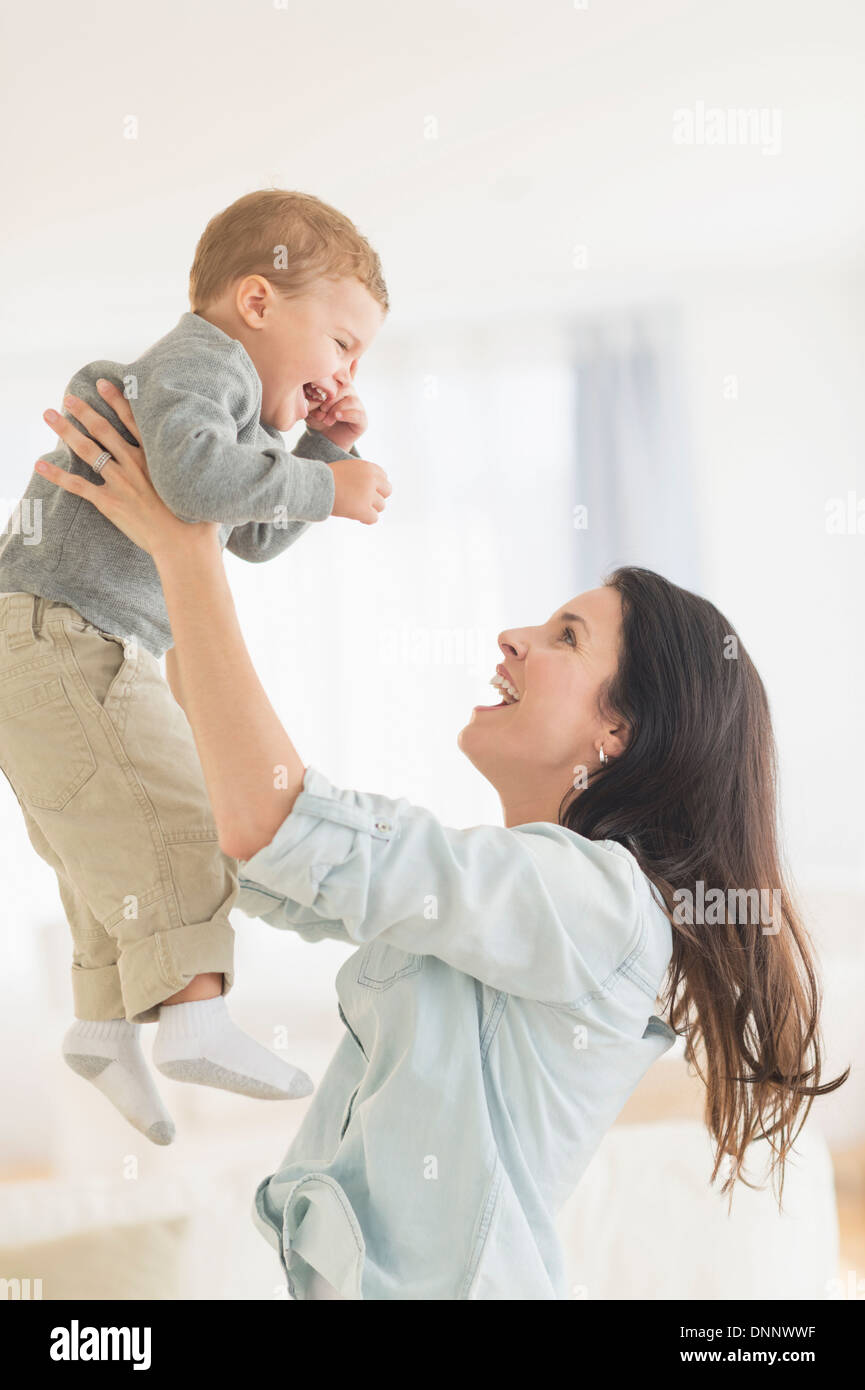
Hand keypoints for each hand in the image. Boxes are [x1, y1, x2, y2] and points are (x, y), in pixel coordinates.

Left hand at [34, 380, 218, 557]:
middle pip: (103, 429)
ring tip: (49, 416)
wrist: (185, 544)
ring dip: (65, 431)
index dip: (117, 400)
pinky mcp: (109, 503)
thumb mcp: (203, 482)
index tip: (104, 384)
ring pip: (87, 450)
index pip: (134, 420)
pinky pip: (77, 485)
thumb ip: (198, 464)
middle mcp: (135, 463)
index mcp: (156, 456)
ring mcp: (120, 482)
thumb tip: (213, 454)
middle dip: (83, 410)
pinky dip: (57, 474)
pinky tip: (40, 464)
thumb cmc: (198, 519)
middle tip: (68, 396)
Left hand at [305, 383, 367, 450]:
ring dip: (336, 410)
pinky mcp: (362, 418)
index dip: (327, 386)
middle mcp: (351, 393)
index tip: (316, 397)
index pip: (338, 377)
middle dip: (330, 400)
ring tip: (327, 420)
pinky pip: (357, 413)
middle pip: (345, 387)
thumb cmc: (318, 420)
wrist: (325, 440)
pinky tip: (337, 417)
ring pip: (351, 400)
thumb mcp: (312, 407)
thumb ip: (313, 398)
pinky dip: (345, 414)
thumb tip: (314, 394)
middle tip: (321, 412)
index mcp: (339, 385)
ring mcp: (358, 405)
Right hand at [328, 456, 391, 524]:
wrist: (313, 485)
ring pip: (381, 506)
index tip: (365, 490)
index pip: (384, 478)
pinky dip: (365, 519)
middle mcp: (371, 479)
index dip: (376, 486)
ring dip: (370, 508)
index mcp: (367, 467)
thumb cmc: (324, 478)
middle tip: (363, 501)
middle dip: (377, 497)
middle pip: (387, 491)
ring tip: (354, 507)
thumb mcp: (346, 469)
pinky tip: (355, 515)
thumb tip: (372, 489)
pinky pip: (373, 518)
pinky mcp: (363, 509)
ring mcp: (368, 495)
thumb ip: (360, 476)